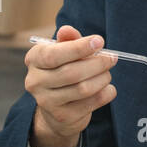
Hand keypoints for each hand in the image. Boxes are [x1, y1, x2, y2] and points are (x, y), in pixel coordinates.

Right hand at [24, 25, 116, 146]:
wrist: (56, 109)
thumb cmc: (63, 70)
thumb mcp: (63, 52)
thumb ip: (68, 40)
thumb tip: (67, 30)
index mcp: (34, 60)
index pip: (54, 54)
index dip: (79, 48)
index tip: (99, 41)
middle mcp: (35, 81)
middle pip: (71, 72)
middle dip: (97, 63)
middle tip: (112, 58)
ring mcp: (47, 101)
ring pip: (83, 88)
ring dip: (102, 78)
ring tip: (107, 73)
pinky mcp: (63, 116)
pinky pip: (92, 102)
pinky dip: (106, 93)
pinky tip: (107, 87)